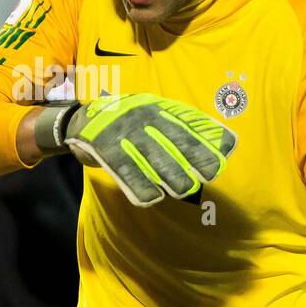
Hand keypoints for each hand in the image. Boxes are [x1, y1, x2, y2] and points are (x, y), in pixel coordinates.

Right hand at [49, 93, 236, 205]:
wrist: (83, 118)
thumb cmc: (130, 121)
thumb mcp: (155, 114)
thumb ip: (184, 125)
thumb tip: (223, 143)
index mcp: (157, 108)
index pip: (188, 124)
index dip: (206, 141)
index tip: (222, 158)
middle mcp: (142, 118)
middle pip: (173, 141)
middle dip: (192, 160)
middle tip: (207, 177)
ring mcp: (123, 133)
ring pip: (151, 158)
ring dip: (170, 177)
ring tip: (183, 190)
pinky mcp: (104, 149)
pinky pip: (124, 170)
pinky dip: (140, 187)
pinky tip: (153, 198)